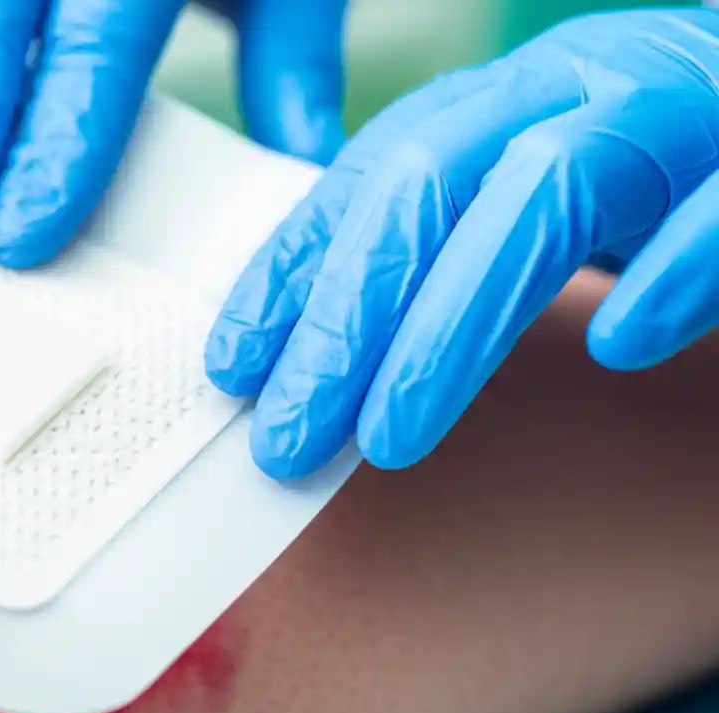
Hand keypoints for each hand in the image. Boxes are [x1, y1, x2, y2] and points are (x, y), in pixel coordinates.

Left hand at [205, 9, 718, 478]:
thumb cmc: (666, 165)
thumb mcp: (539, 187)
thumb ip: (456, 236)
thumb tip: (333, 337)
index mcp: (509, 95)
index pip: (369, 177)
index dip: (292, 269)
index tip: (231, 367)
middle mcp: (577, 84)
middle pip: (427, 183)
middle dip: (343, 316)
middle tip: (286, 436)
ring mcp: (677, 106)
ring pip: (548, 193)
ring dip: (456, 322)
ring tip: (390, 435)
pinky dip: (673, 271)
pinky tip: (618, 344)